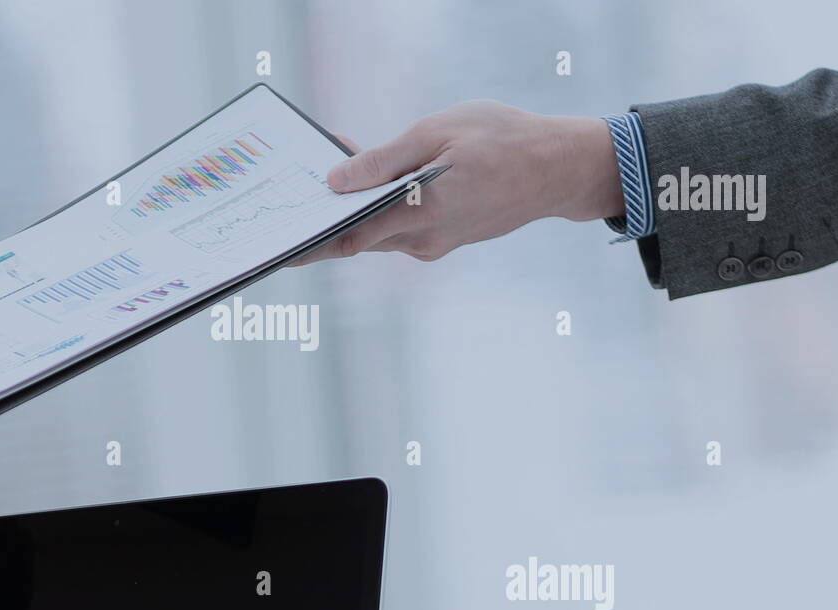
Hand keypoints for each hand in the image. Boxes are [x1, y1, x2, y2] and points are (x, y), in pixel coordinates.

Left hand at [293, 101, 624, 264]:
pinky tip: (369, 182)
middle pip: (357, 238)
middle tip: (288, 205)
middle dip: (323, 223)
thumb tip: (336, 181)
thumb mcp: (437, 134)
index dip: (310, 245)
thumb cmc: (503, 141)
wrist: (559, 169)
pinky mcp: (445, 238)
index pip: (349, 239)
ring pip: (379, 232)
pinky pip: (401, 227)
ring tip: (325, 181)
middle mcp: (424, 240)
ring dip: (353, 212)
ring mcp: (435, 244)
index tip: (278, 248)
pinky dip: (381, 209)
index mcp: (419, 214)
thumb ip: (384, 161)